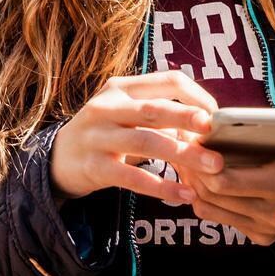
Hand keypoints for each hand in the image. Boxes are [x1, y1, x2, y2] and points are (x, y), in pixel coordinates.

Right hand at [50, 70, 217, 205]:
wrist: (57, 159)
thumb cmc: (105, 133)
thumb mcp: (126, 114)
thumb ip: (160, 116)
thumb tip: (207, 126)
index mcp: (122, 88)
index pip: (168, 81)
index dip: (196, 96)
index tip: (216, 118)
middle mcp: (108, 107)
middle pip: (155, 109)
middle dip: (189, 119)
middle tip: (217, 132)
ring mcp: (98, 136)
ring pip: (146, 142)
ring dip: (183, 154)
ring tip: (213, 167)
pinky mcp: (94, 166)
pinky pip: (133, 177)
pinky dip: (162, 186)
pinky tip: (185, 195)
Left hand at [179, 117, 274, 245]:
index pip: (228, 181)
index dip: (203, 162)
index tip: (190, 138)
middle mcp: (274, 214)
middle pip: (213, 193)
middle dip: (191, 168)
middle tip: (178, 143)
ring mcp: (265, 229)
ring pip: (210, 207)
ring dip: (191, 182)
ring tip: (182, 157)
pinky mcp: (258, 236)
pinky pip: (217, 217)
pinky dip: (201, 197)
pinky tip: (194, 177)